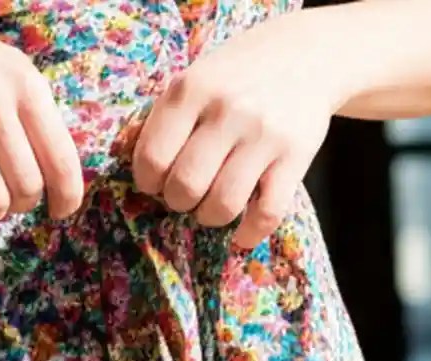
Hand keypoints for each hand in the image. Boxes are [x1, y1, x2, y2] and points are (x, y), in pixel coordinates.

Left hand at [131, 19, 343, 247]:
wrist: (305, 55)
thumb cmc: (235, 77)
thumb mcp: (193, 80)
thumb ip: (162, 119)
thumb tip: (124, 163)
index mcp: (192, 89)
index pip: (153, 158)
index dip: (148, 181)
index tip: (157, 180)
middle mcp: (228, 110)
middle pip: (186, 186)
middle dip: (178, 201)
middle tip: (186, 193)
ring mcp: (265, 134)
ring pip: (224, 205)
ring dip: (209, 216)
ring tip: (211, 206)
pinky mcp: (297, 155)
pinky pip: (268, 213)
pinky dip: (250, 233)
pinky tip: (242, 232)